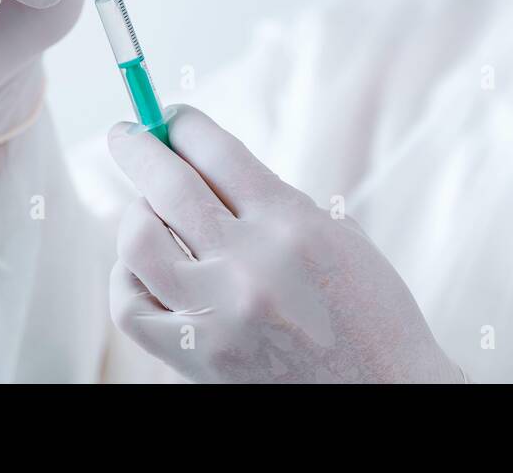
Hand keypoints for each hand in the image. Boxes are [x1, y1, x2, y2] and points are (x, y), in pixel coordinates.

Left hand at [108, 105, 462, 382]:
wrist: (387, 394)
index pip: (216, 151)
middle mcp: (249, 263)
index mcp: (292, 223)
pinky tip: (143, 265)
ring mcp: (218, 314)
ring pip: (138, 241)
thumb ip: (273, 202)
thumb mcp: (340, 237)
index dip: (184, 124)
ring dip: (135, 211)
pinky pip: (131, 306)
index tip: (171, 117)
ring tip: (146, 207)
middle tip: (125, 135)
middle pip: (169, 184)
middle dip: (139, 148)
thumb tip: (203, 167)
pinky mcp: (197, 358)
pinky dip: (126, 275)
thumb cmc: (370, 312)